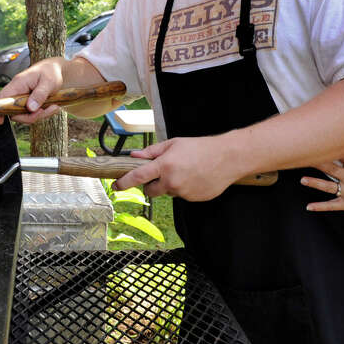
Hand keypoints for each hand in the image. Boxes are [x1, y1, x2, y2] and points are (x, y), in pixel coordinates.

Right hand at [0, 59, 68, 124]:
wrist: (57, 69)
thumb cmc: (51, 71)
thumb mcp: (48, 82)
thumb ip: (39, 95)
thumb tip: (31, 109)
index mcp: (18, 84)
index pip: (2, 97)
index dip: (0, 109)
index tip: (1, 121)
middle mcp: (19, 92)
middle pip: (15, 112)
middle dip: (30, 116)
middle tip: (44, 111)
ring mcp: (24, 99)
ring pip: (26, 115)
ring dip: (40, 115)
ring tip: (53, 106)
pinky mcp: (31, 103)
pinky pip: (33, 114)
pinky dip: (44, 114)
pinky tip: (53, 106)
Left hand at [114, 135, 241, 200]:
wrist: (228, 157)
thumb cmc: (200, 147)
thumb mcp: (174, 144)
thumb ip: (152, 152)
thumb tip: (134, 156)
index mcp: (164, 165)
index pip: (137, 177)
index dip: (123, 183)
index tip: (115, 186)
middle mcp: (172, 182)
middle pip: (150, 191)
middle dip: (151, 185)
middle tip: (162, 173)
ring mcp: (183, 193)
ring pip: (168, 192)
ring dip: (170, 185)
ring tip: (186, 171)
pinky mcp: (193, 199)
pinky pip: (182, 196)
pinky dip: (184, 188)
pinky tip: (195, 177)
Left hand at [300, 146, 343, 217]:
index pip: (341, 154)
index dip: (330, 147)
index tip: (319, 140)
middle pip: (331, 168)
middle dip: (318, 163)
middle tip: (304, 157)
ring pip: (328, 186)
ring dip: (315, 183)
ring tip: (302, 180)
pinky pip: (331, 205)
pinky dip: (320, 206)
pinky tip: (309, 207)